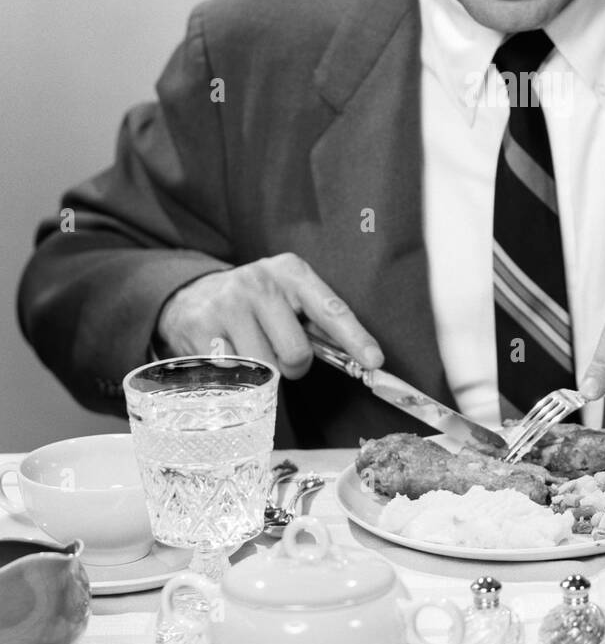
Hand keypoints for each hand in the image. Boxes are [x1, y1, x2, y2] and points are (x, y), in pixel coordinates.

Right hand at [155, 253, 382, 379]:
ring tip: (251, 350)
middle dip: (294, 366)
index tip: (374, 362)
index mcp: (291, 272)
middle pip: (297, 352)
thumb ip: (316, 322)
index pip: (330, 309)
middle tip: (280, 355)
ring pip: (265, 367)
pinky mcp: (201, 328)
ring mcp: (228, 304)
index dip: (355, 338)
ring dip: (263, 372)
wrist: (189, 295)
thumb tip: (358, 358)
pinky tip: (226, 350)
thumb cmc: (253, 303)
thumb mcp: (286, 296)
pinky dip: (234, 371)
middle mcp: (260, 283)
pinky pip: (233, 371)